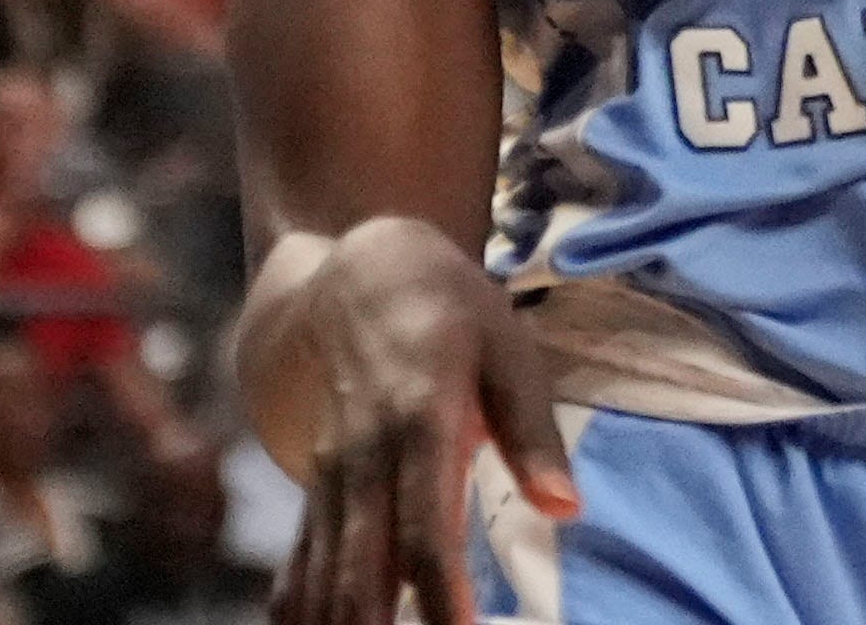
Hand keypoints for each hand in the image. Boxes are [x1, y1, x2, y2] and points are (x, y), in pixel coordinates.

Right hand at [275, 219, 574, 624]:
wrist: (360, 276)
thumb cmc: (455, 315)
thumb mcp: (511, 354)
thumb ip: (533, 435)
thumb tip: (567, 508)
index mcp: (421, 425)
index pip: (426, 531)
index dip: (440, 594)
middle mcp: (363, 460)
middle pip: (361, 569)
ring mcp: (331, 477)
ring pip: (323, 575)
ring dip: (338, 624)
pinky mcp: (316, 487)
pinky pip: (299, 562)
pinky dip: (301, 608)